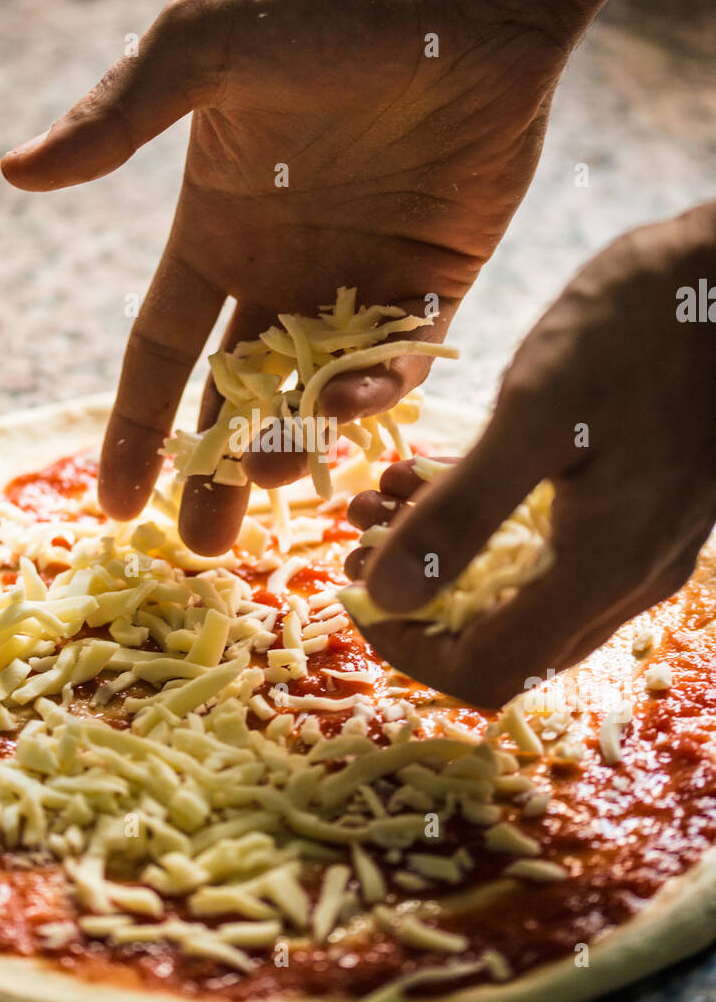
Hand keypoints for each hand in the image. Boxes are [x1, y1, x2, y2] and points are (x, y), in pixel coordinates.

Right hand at [1, 0, 568, 552]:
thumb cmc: (326, 5)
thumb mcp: (205, 46)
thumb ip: (121, 113)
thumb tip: (16, 171)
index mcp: (216, 231)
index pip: (160, 353)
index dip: (136, 427)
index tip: (118, 504)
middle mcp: (282, 270)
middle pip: (238, 396)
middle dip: (218, 470)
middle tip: (208, 546)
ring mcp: (359, 283)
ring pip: (318, 394)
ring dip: (296, 441)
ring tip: (278, 473)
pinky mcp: (435, 282)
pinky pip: (403, 362)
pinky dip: (381, 392)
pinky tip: (361, 404)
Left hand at [348, 202, 715, 707]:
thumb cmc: (638, 330)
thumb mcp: (533, 415)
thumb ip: (460, 514)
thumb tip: (384, 597)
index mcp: (602, 571)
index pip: (491, 671)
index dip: (410, 650)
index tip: (358, 589)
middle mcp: (629, 579)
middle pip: (506, 642)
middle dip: (418, 599)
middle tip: (361, 539)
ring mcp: (642, 547)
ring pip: (523, 592)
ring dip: (444, 557)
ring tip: (382, 493)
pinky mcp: (643, 508)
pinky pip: (551, 548)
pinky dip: (485, 525)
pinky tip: (434, 470)